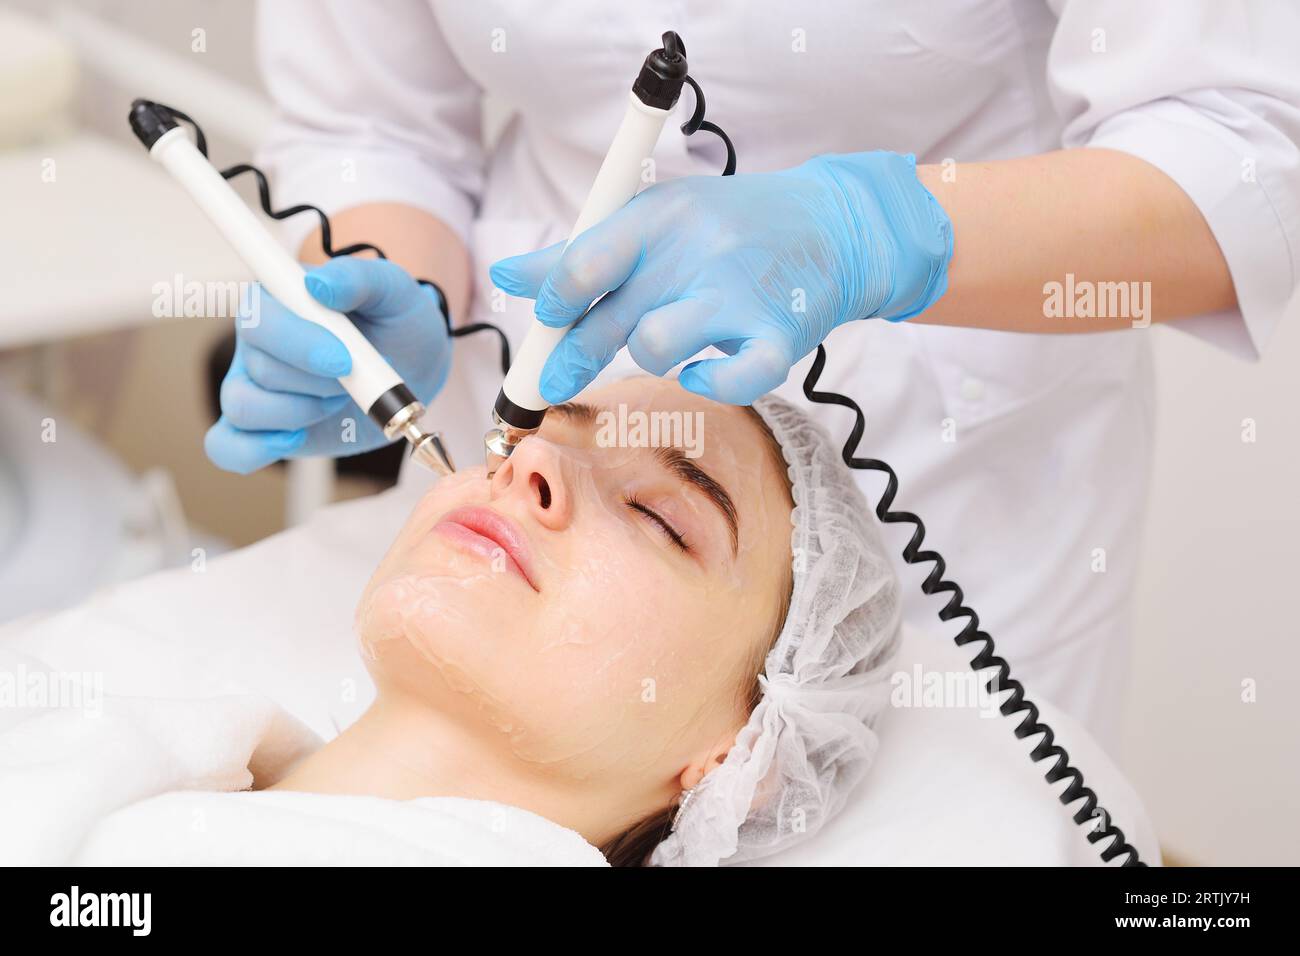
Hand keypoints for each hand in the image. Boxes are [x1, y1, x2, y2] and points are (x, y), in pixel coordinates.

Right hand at [205, 257, 450, 473]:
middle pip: (258, 367)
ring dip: (301, 412)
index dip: (295, 343)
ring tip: (339, 399)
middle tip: (354, 377)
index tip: (343, 360)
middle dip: (316, 383)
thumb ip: (360, 278)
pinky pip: (227, 446)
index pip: (257, 316)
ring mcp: (255, 385)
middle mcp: (258, 342)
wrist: (413, 370)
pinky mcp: (263, 427)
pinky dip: (254, 451)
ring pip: (245, 407)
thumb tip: (319, 285)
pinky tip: (295, 438)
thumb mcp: (395, 290)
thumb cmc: (398, 322)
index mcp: (279, 299)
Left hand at [490, 151, 951, 404]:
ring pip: (658, 348)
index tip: (540, 326)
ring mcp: (741, 297)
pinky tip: (700, 372)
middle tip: (549, 381)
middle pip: (611, 318)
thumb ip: (582, 252)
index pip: (585, 262)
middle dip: (569, 357)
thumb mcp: (655, 219)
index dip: (551, 302)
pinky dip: (708, 386)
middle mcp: (699, 253)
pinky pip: (732, 382)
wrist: (836, 226)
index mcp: (661, 218)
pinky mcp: (780, 337)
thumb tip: (509, 274)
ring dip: (648, 357)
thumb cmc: (730, 225)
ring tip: (661, 343)